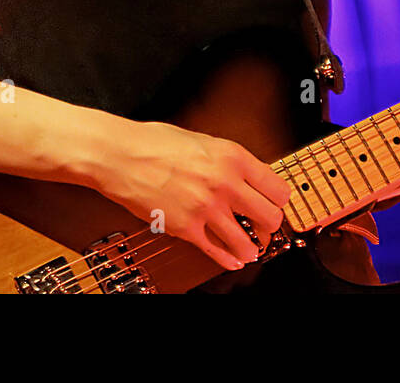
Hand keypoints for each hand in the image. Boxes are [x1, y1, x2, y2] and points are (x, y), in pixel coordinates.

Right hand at [90, 121, 292, 272]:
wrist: (120, 154)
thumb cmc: (154, 142)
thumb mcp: (203, 140)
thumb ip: (228, 160)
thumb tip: (247, 176)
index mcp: (232, 157)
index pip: (278, 188)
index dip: (279, 200)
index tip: (275, 204)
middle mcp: (224, 183)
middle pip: (271, 217)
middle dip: (270, 226)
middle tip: (265, 227)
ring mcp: (206, 208)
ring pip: (248, 242)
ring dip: (251, 248)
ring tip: (250, 248)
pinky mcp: (186, 228)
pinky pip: (217, 252)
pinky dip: (228, 260)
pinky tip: (233, 260)